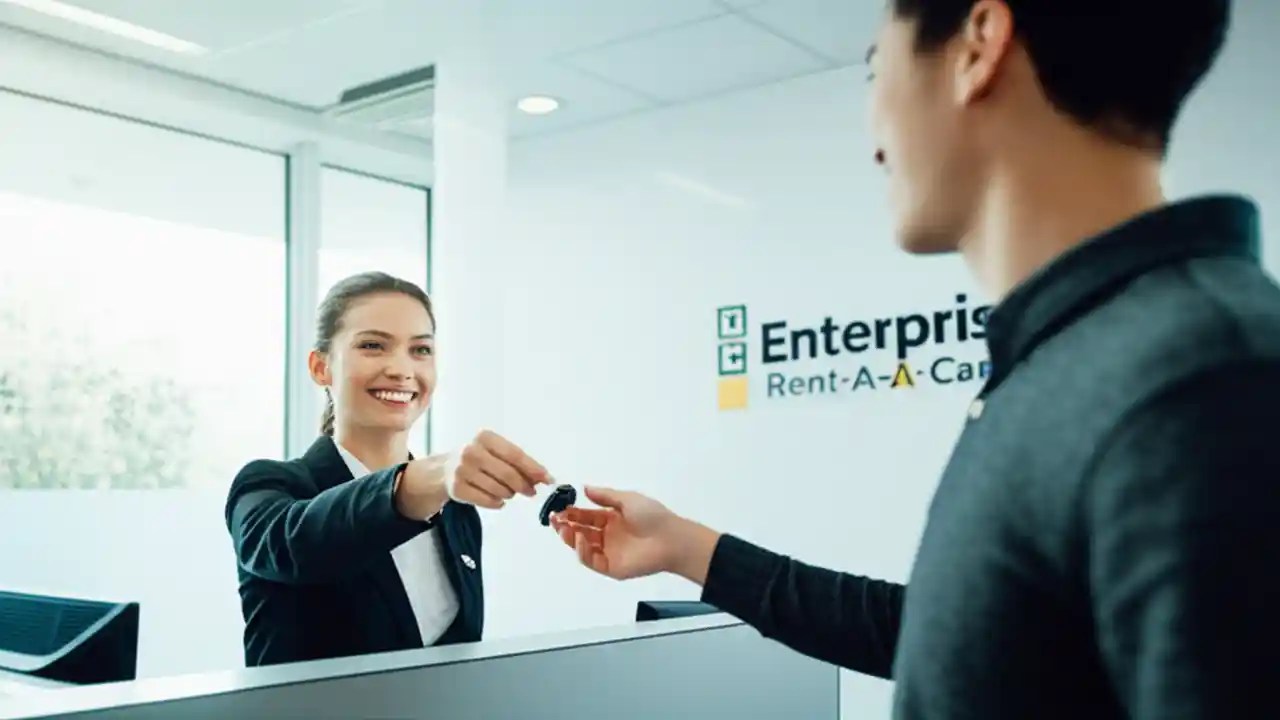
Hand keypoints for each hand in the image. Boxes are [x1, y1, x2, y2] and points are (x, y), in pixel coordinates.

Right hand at [397, 430, 548, 516]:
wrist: (445, 469)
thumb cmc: (480, 459)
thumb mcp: (496, 452)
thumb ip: (519, 463)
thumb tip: (543, 477)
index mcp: (485, 437)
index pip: (515, 454)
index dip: (533, 468)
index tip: (548, 479)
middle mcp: (471, 452)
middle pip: (508, 474)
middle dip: (524, 485)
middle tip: (531, 491)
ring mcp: (462, 471)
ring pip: (499, 490)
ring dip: (510, 494)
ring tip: (507, 491)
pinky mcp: (457, 489)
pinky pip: (488, 501)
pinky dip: (498, 503)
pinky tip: (497, 498)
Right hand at [549, 486, 720, 583]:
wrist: (671, 539)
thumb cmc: (653, 516)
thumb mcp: (628, 499)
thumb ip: (605, 496)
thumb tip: (585, 488)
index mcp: (612, 519)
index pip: (586, 516)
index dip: (571, 512)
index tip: (558, 508)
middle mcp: (608, 536)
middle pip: (580, 531)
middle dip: (565, 525)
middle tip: (554, 518)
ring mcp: (609, 552)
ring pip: (583, 547)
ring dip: (570, 538)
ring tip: (562, 528)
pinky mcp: (612, 567)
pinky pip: (592, 560)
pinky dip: (583, 552)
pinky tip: (579, 540)